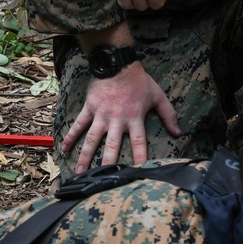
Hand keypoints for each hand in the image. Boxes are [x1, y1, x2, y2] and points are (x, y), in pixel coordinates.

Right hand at [62, 61, 181, 171]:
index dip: (139, 157)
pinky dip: (70, 137)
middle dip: (108, 163)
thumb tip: (178, 133)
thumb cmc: (139, 81)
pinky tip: (64, 149)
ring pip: (92, 139)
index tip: (138, 172)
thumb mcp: (158, 96)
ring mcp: (101, 115)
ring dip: (86, 156)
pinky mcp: (89, 109)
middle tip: (103, 179)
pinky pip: (78, 125)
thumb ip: (169, 115)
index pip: (139, 142)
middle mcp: (117, 120)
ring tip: (80, 172)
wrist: (117, 64)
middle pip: (112, 145)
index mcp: (134, 118)